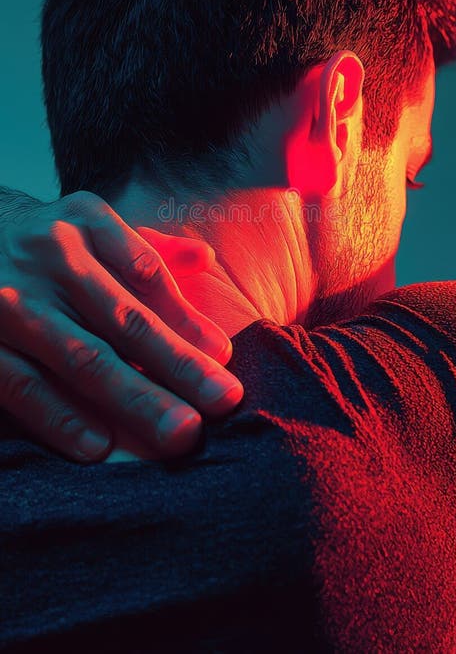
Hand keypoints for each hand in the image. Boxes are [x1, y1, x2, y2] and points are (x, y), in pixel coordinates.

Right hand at [0, 190, 242, 462]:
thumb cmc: (44, 244)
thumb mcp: (89, 224)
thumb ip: (146, 245)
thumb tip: (205, 257)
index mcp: (84, 221)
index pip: (147, 271)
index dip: (187, 318)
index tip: (223, 357)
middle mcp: (49, 253)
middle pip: (124, 318)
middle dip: (179, 364)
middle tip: (225, 401)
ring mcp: (11, 299)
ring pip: (83, 356)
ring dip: (136, 398)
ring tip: (181, 430)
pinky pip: (24, 385)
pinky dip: (62, 417)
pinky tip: (101, 445)